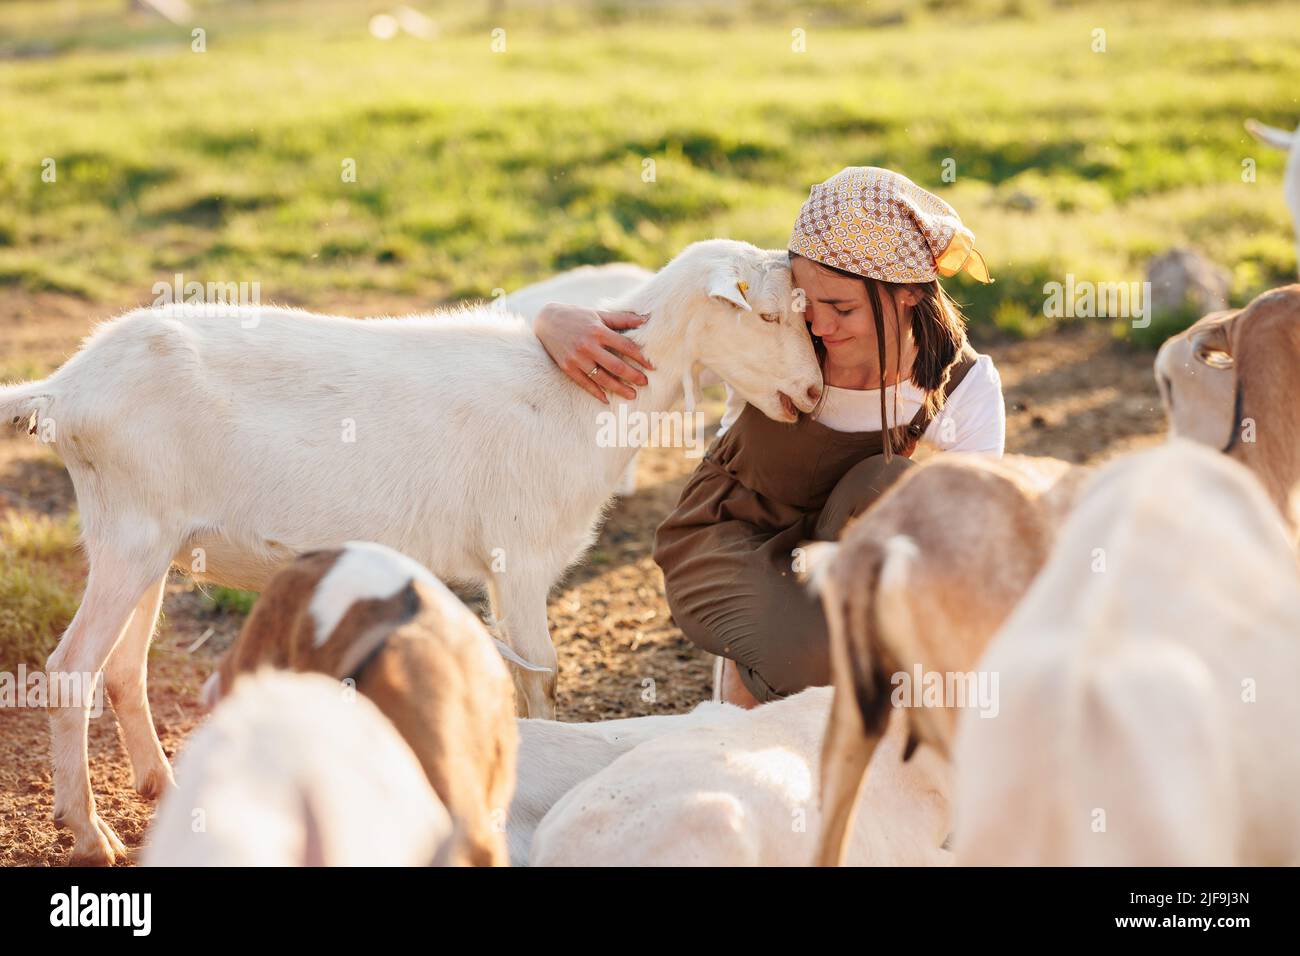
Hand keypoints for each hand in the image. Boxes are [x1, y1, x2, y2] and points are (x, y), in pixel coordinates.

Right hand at [534, 303, 654, 402]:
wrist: (546, 321)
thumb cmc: (576, 316)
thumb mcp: (598, 314)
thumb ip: (621, 318)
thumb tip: (645, 320)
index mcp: (598, 330)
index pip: (625, 346)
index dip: (639, 357)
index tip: (651, 367)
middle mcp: (588, 345)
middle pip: (615, 365)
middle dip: (632, 376)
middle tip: (645, 383)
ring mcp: (577, 358)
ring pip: (602, 377)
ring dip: (618, 388)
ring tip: (632, 395)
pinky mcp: (567, 367)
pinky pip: (584, 383)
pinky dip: (596, 392)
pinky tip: (606, 399)